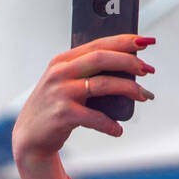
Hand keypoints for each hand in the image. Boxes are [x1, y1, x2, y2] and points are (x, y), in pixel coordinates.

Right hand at [12, 34, 154, 161]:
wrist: (30, 137)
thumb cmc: (55, 108)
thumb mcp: (66, 84)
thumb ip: (86, 73)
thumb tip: (128, 69)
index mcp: (63, 60)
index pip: (98, 44)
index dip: (124, 41)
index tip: (145, 42)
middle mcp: (60, 73)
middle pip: (101, 59)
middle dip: (129, 62)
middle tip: (148, 69)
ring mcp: (60, 93)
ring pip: (102, 84)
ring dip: (128, 89)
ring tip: (143, 95)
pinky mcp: (63, 115)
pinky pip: (94, 117)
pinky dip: (110, 124)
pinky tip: (118, 130)